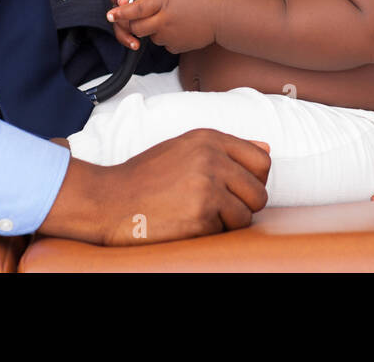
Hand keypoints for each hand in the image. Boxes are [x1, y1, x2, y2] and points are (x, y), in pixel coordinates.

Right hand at [41, 131, 271, 244]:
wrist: (107, 201)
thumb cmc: (145, 176)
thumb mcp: (183, 148)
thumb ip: (225, 149)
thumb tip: (267, 149)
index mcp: (209, 139)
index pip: (262, 161)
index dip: (254, 180)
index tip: (237, 189)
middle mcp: (211, 159)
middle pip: (259, 192)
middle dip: (243, 206)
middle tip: (217, 208)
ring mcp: (206, 188)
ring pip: (245, 216)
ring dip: (227, 223)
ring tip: (198, 215)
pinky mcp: (199, 217)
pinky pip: (223, 232)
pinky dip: (208, 233)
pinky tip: (185, 224)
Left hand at [107, 0, 226, 52]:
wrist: (227, 16)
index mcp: (165, 1)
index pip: (135, 9)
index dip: (121, 12)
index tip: (110, 13)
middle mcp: (165, 21)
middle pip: (136, 27)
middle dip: (132, 22)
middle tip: (137, 14)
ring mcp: (171, 36)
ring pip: (149, 35)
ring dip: (150, 27)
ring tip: (167, 15)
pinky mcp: (177, 47)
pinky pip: (163, 42)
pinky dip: (164, 35)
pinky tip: (178, 25)